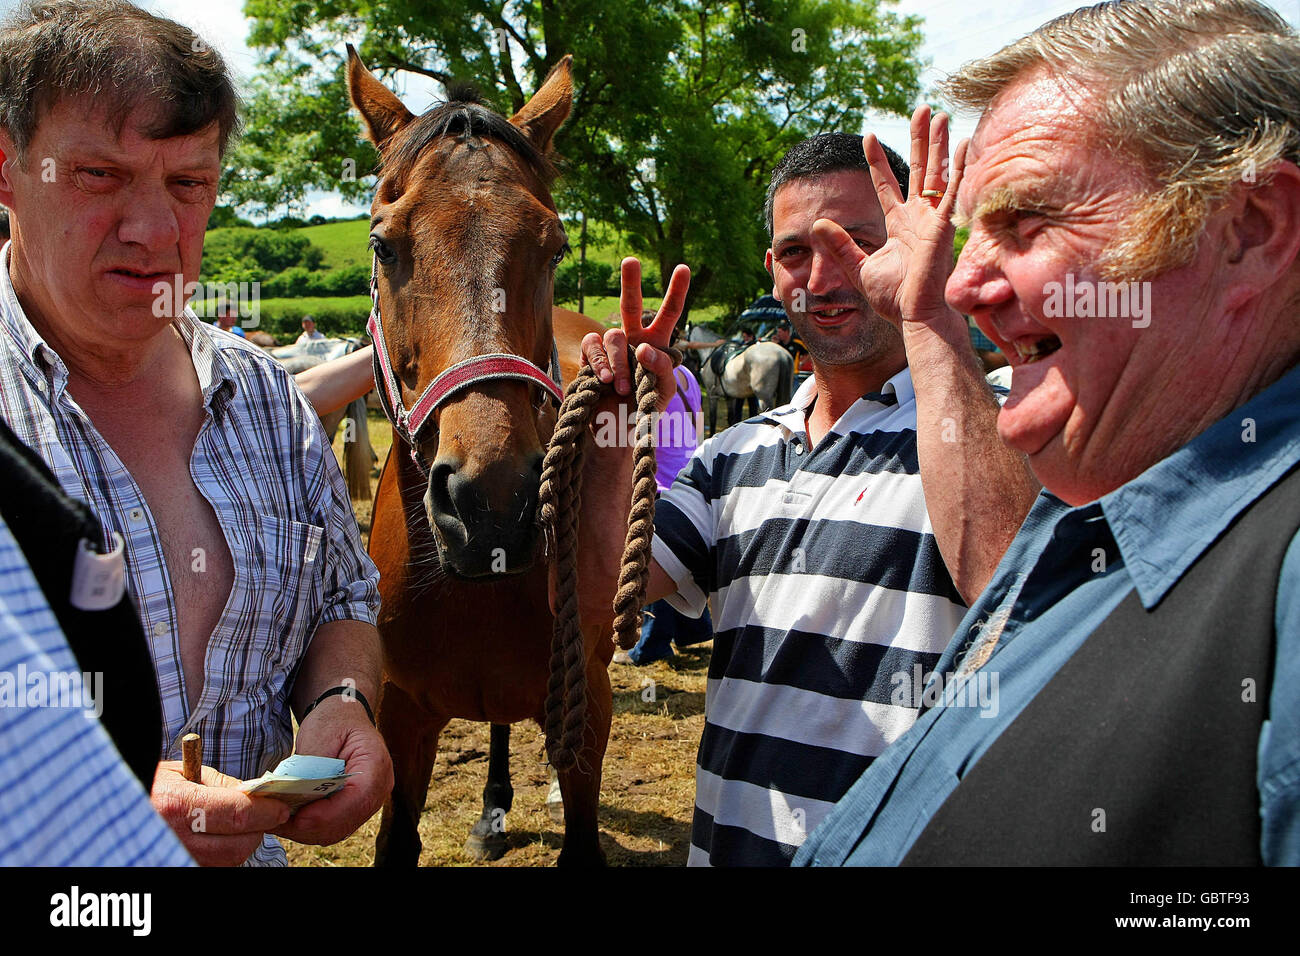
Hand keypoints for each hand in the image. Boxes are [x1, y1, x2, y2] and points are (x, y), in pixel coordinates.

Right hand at [152, 761, 291, 866]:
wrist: (114, 807)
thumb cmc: (151, 785)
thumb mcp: (183, 772)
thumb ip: (222, 784)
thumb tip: (257, 795)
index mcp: (178, 805)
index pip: (238, 814)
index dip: (266, 812)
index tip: (281, 807)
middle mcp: (174, 837)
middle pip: (238, 846)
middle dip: (257, 830)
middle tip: (263, 816)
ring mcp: (174, 858)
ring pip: (228, 861)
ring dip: (240, 844)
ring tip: (234, 825)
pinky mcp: (175, 868)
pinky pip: (213, 867)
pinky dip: (223, 855)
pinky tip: (217, 838)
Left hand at [272, 695, 393, 846]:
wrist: (344, 716)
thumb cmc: (334, 720)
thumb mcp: (321, 733)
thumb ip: (311, 766)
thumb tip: (292, 796)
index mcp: (376, 765)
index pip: (356, 800)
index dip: (326, 815)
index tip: (295, 817)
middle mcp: (379, 789)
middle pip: (345, 822)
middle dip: (308, 827)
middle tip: (274, 820)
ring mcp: (368, 802)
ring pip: (336, 831)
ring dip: (305, 831)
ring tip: (276, 819)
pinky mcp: (354, 809)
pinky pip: (332, 828)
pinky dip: (309, 828)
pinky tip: (288, 818)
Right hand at [579, 257, 690, 412]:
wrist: (615, 431)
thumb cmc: (643, 410)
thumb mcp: (663, 392)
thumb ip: (662, 369)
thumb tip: (643, 348)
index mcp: (655, 344)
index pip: (668, 314)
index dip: (676, 292)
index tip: (683, 268)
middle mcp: (632, 340)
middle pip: (630, 305)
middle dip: (631, 282)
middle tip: (631, 261)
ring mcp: (610, 348)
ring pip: (613, 335)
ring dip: (619, 362)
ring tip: (623, 387)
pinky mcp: (590, 357)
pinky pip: (592, 346)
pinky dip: (600, 362)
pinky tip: (605, 380)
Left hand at [809, 105, 965, 326]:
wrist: (914, 316)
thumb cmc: (892, 298)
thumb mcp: (857, 268)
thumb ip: (840, 245)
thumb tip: (817, 224)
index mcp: (899, 224)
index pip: (887, 184)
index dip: (878, 161)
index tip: (869, 137)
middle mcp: (919, 216)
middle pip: (919, 169)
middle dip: (919, 139)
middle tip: (920, 109)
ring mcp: (933, 218)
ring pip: (936, 172)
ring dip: (937, 143)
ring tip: (937, 113)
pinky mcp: (943, 225)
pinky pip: (953, 190)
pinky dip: (958, 166)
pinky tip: (962, 142)